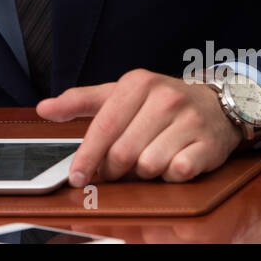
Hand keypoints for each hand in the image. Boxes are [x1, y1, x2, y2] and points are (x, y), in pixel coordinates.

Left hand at [36, 69, 243, 185]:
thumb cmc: (160, 102)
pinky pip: (176, 173)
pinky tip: (172, 161)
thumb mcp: (119, 93)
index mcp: (138, 83)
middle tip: (117, 168)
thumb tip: (44, 108)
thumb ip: (81, 101)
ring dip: (143, 172)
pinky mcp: (207, 144)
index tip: (77, 177)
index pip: (104, 126)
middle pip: (123, 152)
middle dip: (115, 169)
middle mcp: (165, 98)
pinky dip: (168, 175)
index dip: (87, 156)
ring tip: (149, 157)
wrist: (216, 104)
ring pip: (148, 166)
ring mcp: (189, 120)